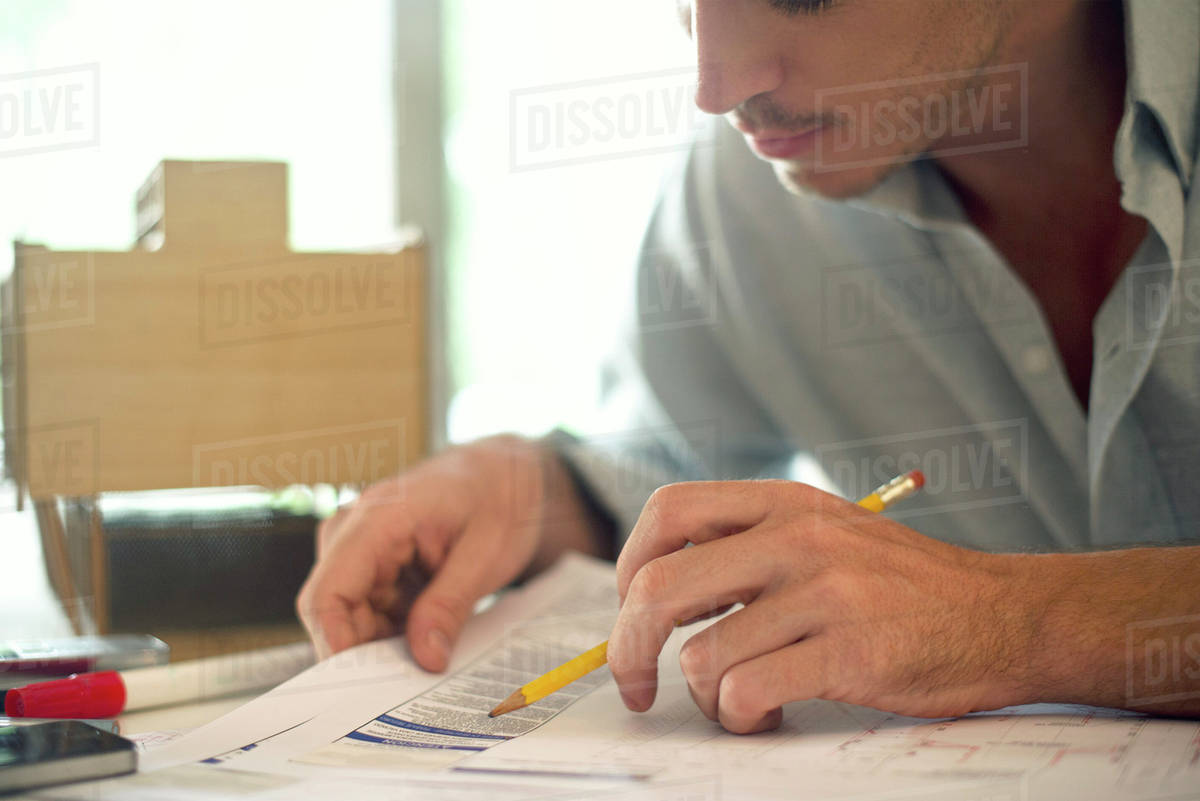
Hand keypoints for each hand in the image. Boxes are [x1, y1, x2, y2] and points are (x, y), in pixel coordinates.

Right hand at [296, 435, 608, 670]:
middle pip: (336, 613)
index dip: (336, 645)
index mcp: (375, 519)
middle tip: (416, 677)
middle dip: (369, 652)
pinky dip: (397, 631)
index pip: (326, 594)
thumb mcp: (485, 554)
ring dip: (387, 643)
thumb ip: (450, 605)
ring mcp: (360, 550)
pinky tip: (432, 634)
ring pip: (353, 618)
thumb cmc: (497, 499)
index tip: (366, 684)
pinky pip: (371, 612)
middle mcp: (354, 533)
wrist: (506, 475)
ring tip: (435, 648)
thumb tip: (425, 658)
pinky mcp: (374, 566)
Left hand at [607, 480, 1044, 732]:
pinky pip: (747, 692)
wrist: (1003, 614)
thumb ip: (751, 547)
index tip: (632, 611)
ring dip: (702, 699)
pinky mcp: (849, 652)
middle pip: (659, 586)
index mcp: (783, 503)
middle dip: (627, 647)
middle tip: (633, 684)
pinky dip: (739, 717)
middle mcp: (797, 537)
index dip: (629, 565)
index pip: (668, 512)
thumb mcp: (826, 533)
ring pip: (701, 655)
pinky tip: (765, 716)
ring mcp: (824, 592)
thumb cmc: (901, 586)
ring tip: (738, 704)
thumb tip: (654, 595)